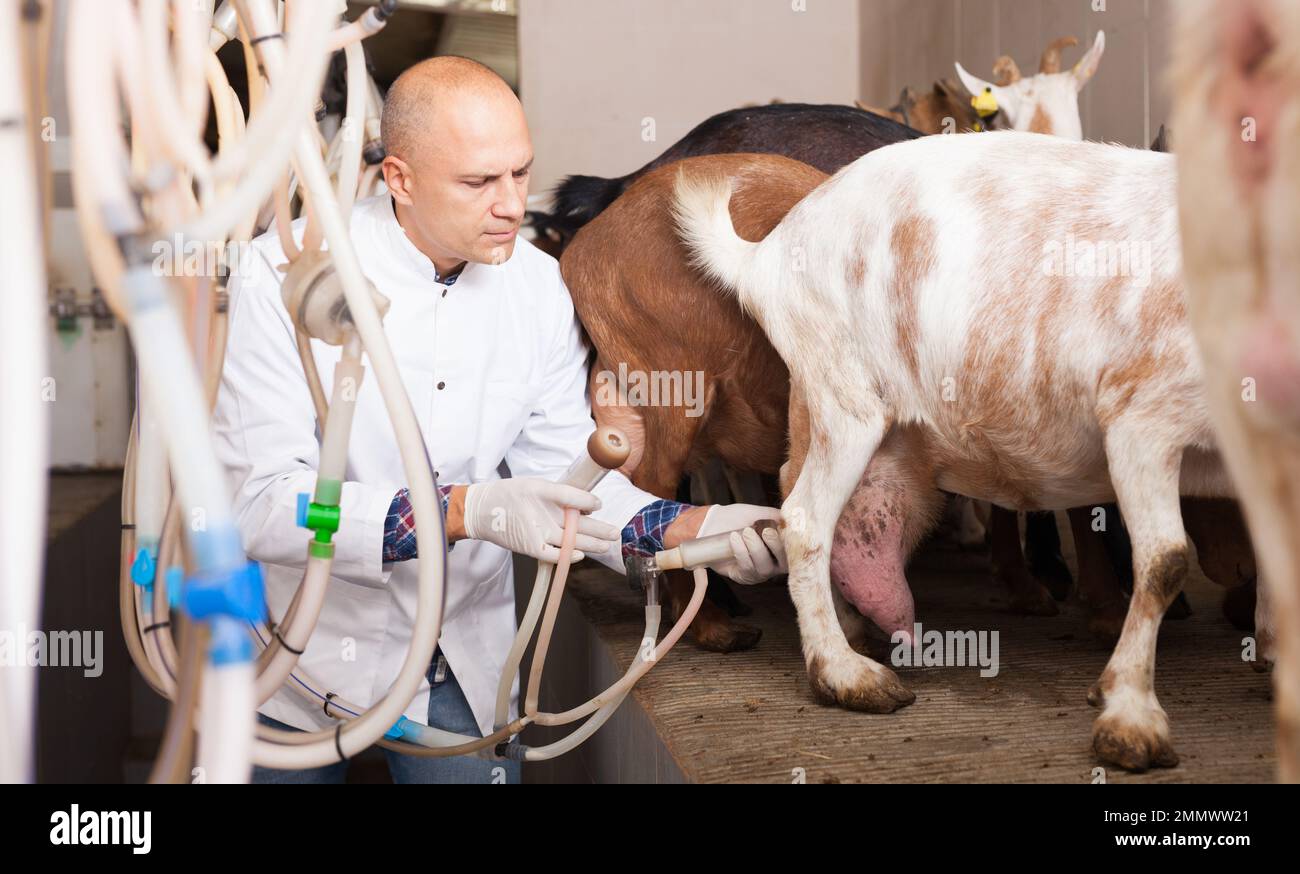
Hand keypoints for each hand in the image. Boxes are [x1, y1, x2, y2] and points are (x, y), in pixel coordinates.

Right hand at [463, 478, 619, 563]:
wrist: (480, 510)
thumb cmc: (508, 495)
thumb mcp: (535, 485)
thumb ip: (559, 493)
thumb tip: (584, 505)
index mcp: (541, 490)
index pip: (572, 496)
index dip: (588, 502)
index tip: (599, 505)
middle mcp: (541, 511)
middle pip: (577, 523)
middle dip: (599, 529)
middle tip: (615, 532)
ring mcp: (536, 531)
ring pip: (570, 541)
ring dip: (591, 544)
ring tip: (607, 545)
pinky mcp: (529, 546)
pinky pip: (553, 555)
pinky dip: (567, 556)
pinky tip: (580, 555)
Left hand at [696, 503, 786, 583]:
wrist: (713, 522)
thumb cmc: (738, 518)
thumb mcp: (759, 512)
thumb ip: (776, 515)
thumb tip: (793, 518)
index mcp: (782, 549)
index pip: (795, 552)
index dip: (792, 544)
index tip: (783, 529)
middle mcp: (773, 564)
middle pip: (783, 563)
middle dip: (775, 547)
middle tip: (765, 531)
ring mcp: (758, 572)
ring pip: (763, 567)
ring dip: (756, 549)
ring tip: (746, 532)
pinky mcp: (742, 576)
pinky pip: (746, 569)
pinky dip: (741, 553)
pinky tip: (734, 539)